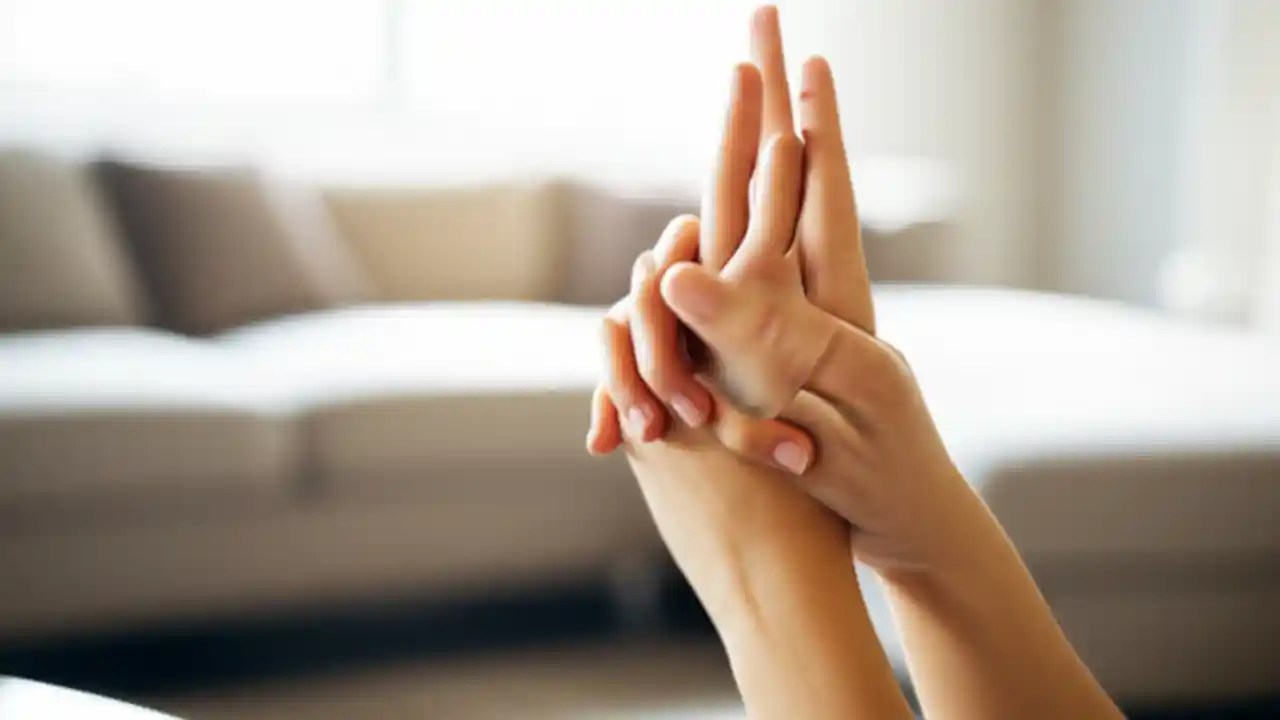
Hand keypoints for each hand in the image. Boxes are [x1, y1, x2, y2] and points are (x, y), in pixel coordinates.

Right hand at [588, 9, 978, 574]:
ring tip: (745, 116)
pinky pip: (694, 318)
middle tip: (760, 29)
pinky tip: (679, 256)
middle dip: (765, 108)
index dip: (812, 123)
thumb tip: (677, 270)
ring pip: (729, 240)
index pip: (823, 190)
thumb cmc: (885, 475)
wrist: (889, 531)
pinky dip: (676, 290)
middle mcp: (801, 298)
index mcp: (839, 297)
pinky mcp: (739, 369)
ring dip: (729, 185)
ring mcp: (770, 330)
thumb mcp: (836, 403)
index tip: (804, 58)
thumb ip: (763, 336)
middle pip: (777, 185)